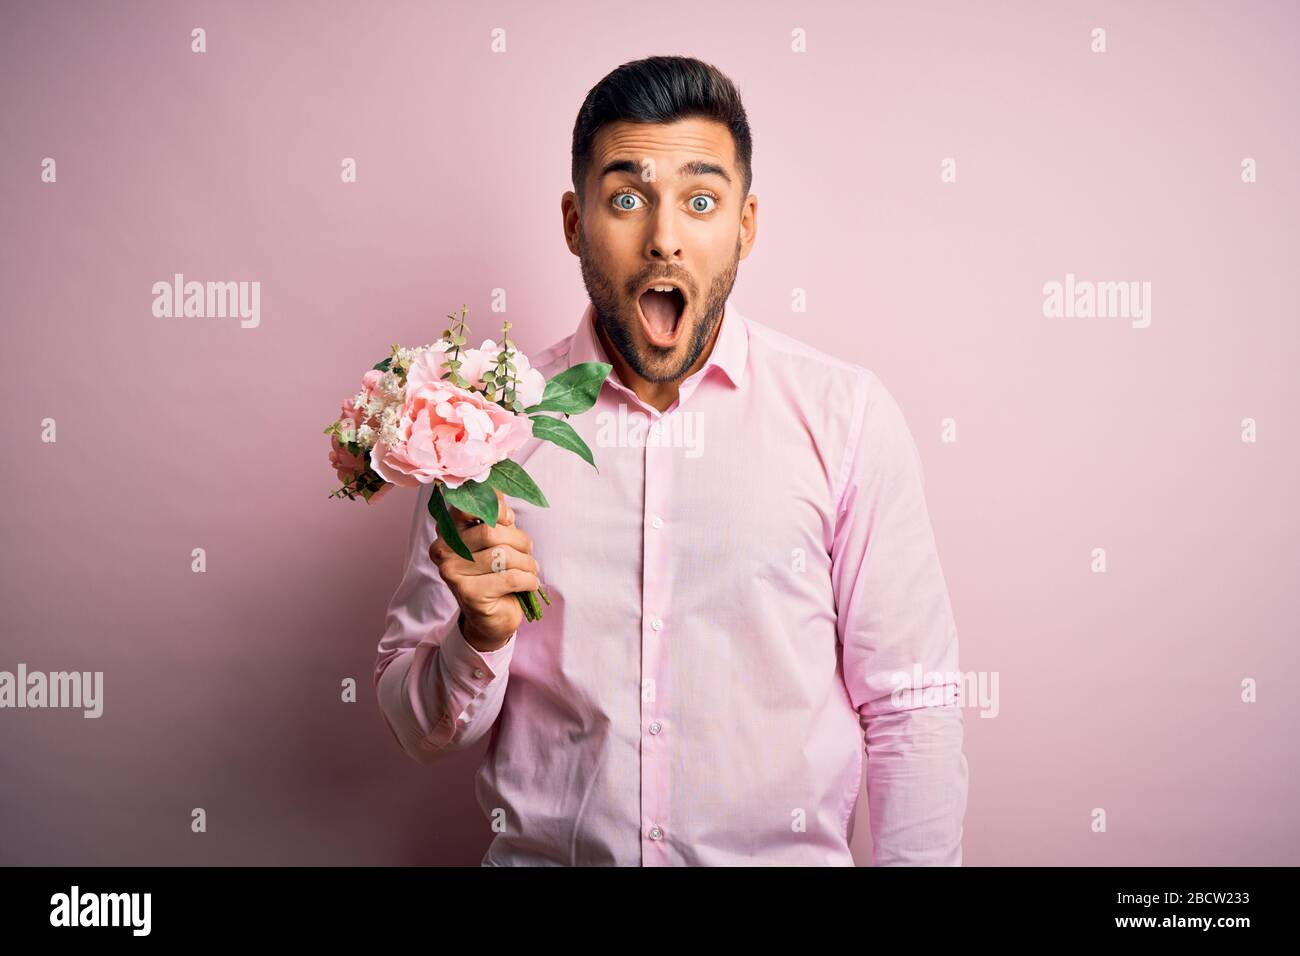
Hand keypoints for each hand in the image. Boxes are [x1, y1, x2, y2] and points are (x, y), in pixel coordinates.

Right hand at [428, 487, 540, 651]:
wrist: (492, 616)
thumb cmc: (496, 570)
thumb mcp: (497, 536)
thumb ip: (495, 513)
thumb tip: (500, 498)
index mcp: (447, 529)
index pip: (467, 505)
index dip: (495, 507)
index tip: (509, 519)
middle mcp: (442, 549)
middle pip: (492, 532)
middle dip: (520, 541)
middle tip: (527, 552)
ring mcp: (452, 573)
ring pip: (503, 555)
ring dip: (527, 563)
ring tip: (530, 570)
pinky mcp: (468, 594)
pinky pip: (511, 577)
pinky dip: (529, 580)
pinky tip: (530, 583)